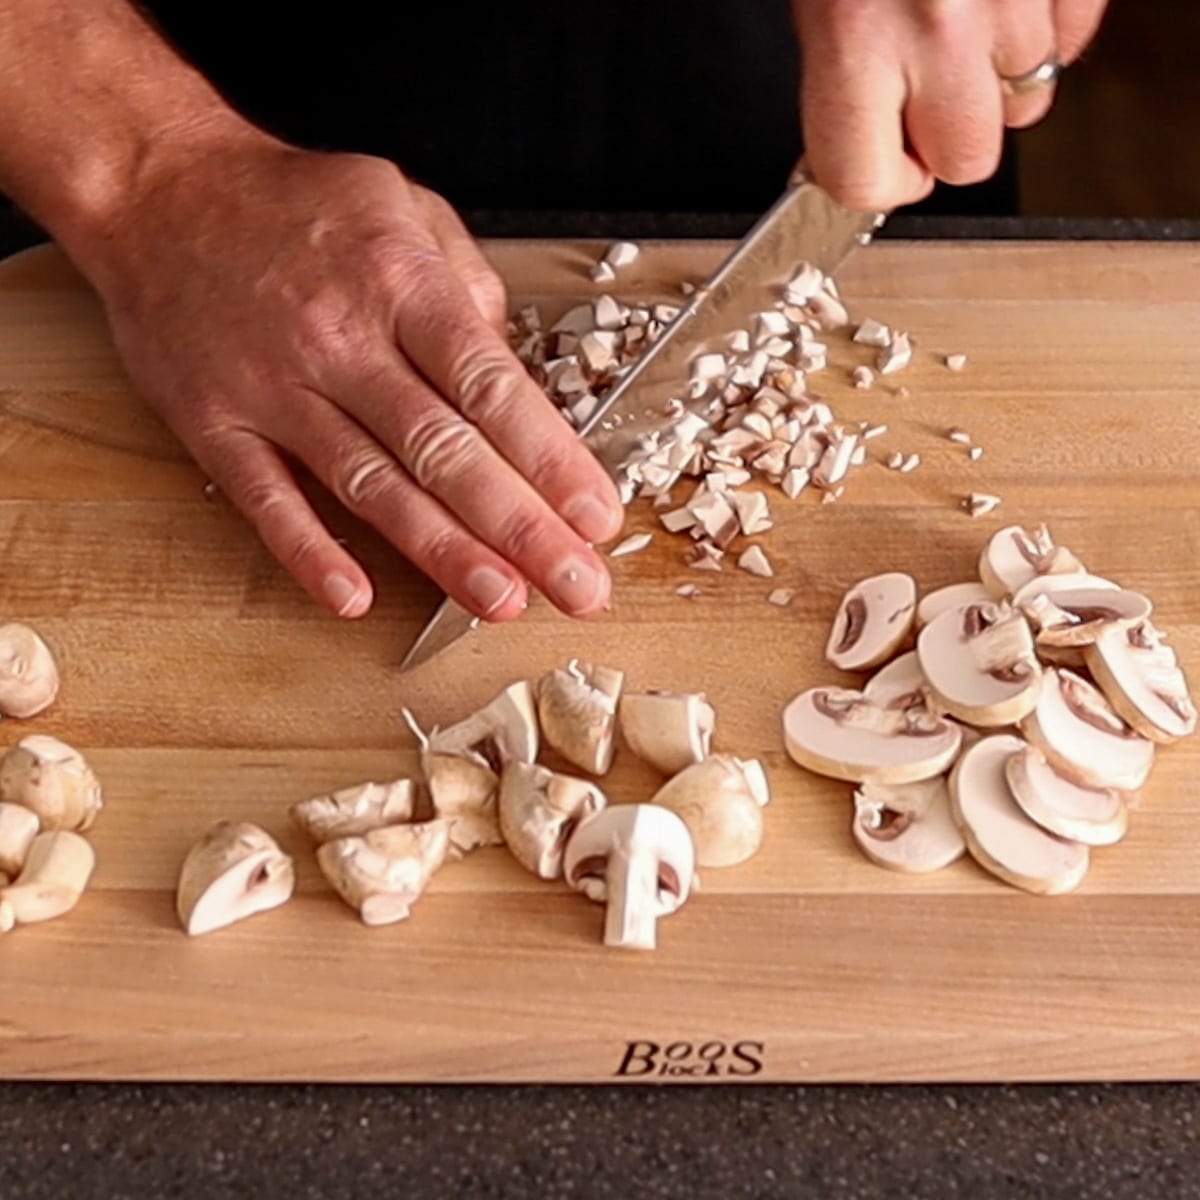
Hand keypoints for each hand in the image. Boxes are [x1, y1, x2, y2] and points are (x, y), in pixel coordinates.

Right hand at [88, 132, 623, 620]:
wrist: (158, 188)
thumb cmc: (294, 204)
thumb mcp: (405, 205)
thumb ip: (467, 286)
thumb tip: (513, 373)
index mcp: (401, 287)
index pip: (492, 388)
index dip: (551, 460)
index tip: (597, 516)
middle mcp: (341, 342)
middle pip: (445, 452)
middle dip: (521, 528)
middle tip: (577, 589)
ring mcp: (274, 388)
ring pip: (370, 486)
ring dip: (442, 552)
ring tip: (503, 603)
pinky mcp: (215, 424)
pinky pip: (264, 499)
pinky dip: (308, 552)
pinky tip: (354, 598)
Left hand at [793, 0, 1108, 209]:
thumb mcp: (822, 4)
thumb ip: (840, 78)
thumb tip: (857, 146)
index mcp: (853, 37)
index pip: (865, 183)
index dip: (874, 183)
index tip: (876, 167)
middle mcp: (936, 27)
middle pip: (965, 162)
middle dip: (943, 145)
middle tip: (921, 99)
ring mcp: (1010, 2)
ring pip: (1024, 108)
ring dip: (996, 86)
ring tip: (963, 31)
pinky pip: (1069, 44)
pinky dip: (1043, 35)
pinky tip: (1004, 7)